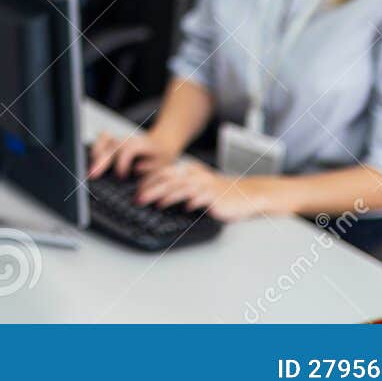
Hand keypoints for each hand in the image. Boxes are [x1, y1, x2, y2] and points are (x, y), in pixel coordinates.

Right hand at [87, 129, 178, 179]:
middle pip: (112, 145)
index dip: (122, 161)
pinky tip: (93, 160)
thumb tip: (137, 173)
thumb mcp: (163, 164)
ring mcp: (121, 139)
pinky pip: (102, 139)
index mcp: (143, 145)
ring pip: (105, 139)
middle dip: (101, 159)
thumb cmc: (162, 156)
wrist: (162, 142)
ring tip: (91, 169)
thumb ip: (151, 170)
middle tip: (93, 175)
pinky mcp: (114, 141)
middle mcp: (130, 140)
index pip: (128, 148)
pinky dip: (96, 147)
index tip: (120, 176)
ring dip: (96, 152)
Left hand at [134, 161, 272, 221]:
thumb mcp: (197, 185)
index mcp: (189, 173)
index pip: (164, 172)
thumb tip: (155, 191)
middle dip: (152, 189)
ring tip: (156, 203)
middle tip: (138, 199)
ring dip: (168, 196)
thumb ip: (179, 185)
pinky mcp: (216, 197)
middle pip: (169, 180)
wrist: (245, 195)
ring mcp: (206, 186)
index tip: (136, 189)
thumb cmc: (219, 193)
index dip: (148, 180)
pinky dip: (194, 202)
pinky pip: (203, 198)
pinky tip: (186, 207)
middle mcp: (195, 177)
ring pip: (183, 188)